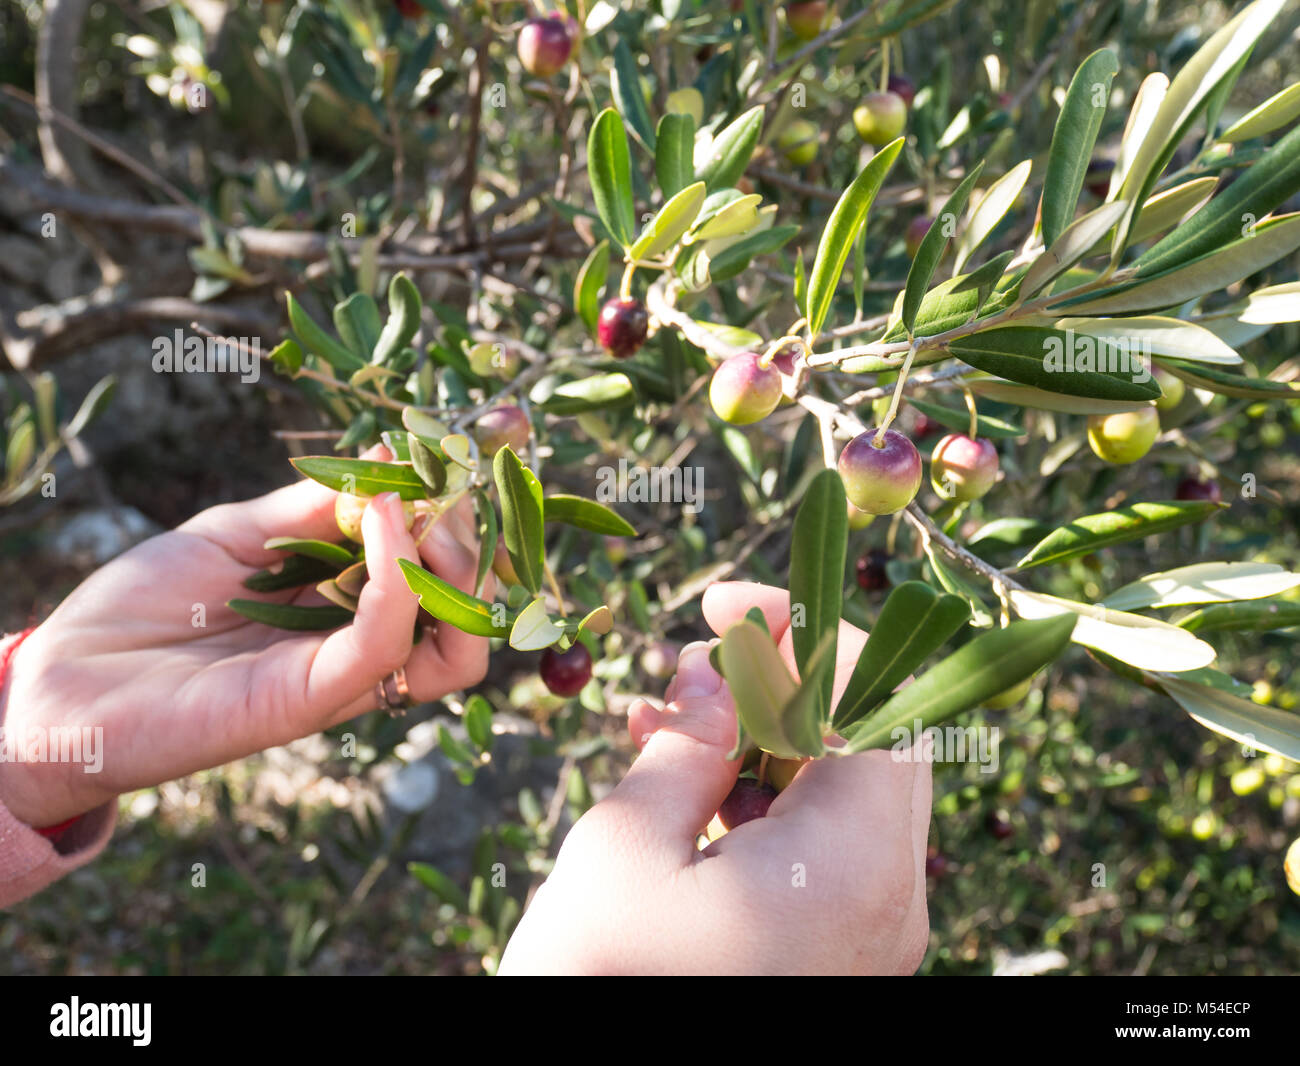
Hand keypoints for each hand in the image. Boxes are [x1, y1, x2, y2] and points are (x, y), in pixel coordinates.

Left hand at [0, 446, 490, 827]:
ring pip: (454, 646)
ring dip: (457, 568)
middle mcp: (357, 650)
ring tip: (425, 510)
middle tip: (442, 487)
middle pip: (467, 615)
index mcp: (347, 613)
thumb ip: (310, 510)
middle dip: (473, 541)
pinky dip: (396, 575)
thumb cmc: (140, 609)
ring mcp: (337, 678)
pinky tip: (380, 514)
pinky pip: (380, 643)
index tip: (444, 458)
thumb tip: (385, 459)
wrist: (62, 680)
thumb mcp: (235, 533)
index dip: (459, 519)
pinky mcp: (305, 700)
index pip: (441, 578)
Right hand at [498, 581, 930, 975]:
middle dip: (785, 679)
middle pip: (872, 738)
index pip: (881, 699)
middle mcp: (888, 898)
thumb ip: (685, 744)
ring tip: (667, 715)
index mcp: (854, 864)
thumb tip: (719, 669)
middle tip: (699, 653)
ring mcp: (868, 930)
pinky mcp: (834, 948)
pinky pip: (820, 843)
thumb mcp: (625, 851)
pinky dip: (763, 796)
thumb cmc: (604, 988)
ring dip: (766, 734)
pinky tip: (685, 780)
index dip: (808, 631)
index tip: (727, 602)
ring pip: (844, 788)